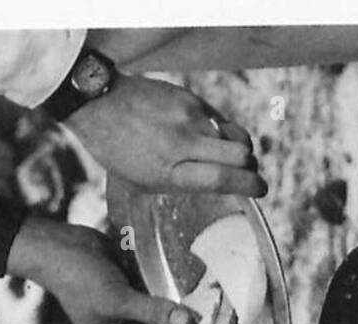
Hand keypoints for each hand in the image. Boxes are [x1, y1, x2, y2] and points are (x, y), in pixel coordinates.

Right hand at [8, 218, 194, 323]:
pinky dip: (169, 290)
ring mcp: (128, 308)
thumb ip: (152, 312)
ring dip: (178, 308)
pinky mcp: (133, 286)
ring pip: (161, 315)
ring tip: (201, 300)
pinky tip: (186, 282)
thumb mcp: (116, 300)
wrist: (58, 243)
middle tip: (206, 318)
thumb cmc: (78, 279)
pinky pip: (157, 294)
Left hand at [63, 74, 265, 196]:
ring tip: (227, 155)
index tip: (260, 190)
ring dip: (239, 150)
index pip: (222, 178)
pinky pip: (221, 120)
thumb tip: (216, 186)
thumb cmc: (117, 149)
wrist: (97, 101)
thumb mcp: (142, 182)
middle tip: (246, 174)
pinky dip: (222, 132)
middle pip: (241, 156)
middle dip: (250, 168)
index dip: (249, 186)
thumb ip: (179, 184)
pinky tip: (207, 135)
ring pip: (235, 137)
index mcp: (170, 172)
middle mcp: (183, 144)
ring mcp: (188, 117)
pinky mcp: (190, 98)